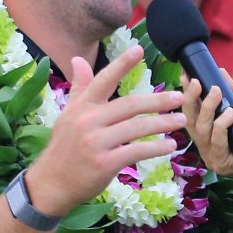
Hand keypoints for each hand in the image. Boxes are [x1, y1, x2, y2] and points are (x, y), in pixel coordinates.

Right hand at [29, 47, 185, 214]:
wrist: (52, 183)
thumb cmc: (64, 148)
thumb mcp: (68, 115)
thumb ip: (79, 88)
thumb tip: (78, 59)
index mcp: (82, 106)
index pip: (104, 79)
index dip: (122, 64)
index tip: (139, 49)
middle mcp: (88, 120)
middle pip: (130, 104)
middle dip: (157, 100)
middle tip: (179, 97)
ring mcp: (96, 142)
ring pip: (137, 127)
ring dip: (163, 123)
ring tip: (180, 121)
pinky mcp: (105, 162)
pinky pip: (137, 151)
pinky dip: (156, 148)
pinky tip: (170, 146)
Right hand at [180, 70, 232, 183]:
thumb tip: (220, 72)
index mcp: (209, 134)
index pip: (191, 114)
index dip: (187, 96)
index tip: (186, 76)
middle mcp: (207, 147)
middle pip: (190, 122)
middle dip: (191, 99)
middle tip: (197, 81)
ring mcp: (213, 158)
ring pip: (201, 131)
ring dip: (208, 108)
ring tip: (218, 92)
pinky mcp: (223, 165)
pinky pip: (216, 143)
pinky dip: (222, 126)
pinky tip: (231, 114)